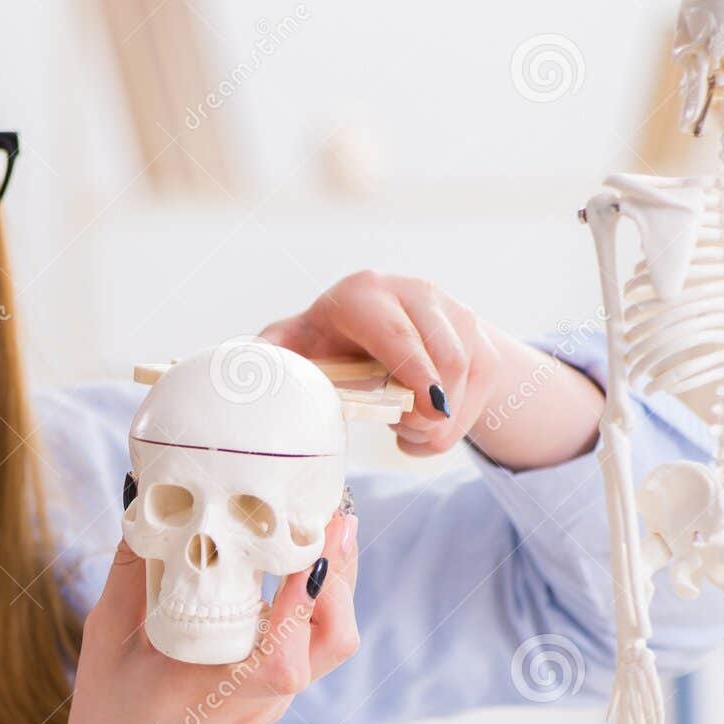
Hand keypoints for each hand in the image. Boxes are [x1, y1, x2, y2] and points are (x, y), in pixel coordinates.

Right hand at [59, 506, 360, 723]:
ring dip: (336, 586)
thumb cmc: (109, 723)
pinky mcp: (269, 698)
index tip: (317, 540)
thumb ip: (131, 569)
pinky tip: (299, 567)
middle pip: (333, 639)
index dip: (310, 593)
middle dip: (342, 575)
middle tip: (336, 515)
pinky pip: (309, 646)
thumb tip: (143, 497)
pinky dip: (316, 603)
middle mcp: (262, 697)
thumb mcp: (108, 638)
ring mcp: (272, 701)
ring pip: (329, 643)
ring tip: (325, 530)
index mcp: (223, 689)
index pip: (289, 648)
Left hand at [260, 271, 604, 467]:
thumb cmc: (327, 344)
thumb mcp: (295, 345)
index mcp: (363, 293)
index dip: (411, 367)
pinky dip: (451, 427)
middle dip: (429, 407)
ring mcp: (455, 313)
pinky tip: (419, 429)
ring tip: (403, 426)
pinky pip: (476, 395)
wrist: (383, 337)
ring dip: (438, 420)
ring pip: (464, 379)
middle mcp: (415, 292)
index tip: (421, 404)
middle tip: (404, 430)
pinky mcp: (482, 340)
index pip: (395, 330)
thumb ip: (270, 356)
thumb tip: (241, 369)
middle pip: (444, 358)